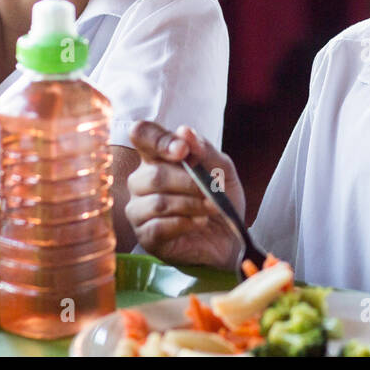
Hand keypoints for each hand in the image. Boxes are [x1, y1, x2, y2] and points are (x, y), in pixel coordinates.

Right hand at [126, 122, 244, 269]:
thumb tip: (184, 131)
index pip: (141, 135)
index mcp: (157, 157)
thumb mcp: (222, 169)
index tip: (182, 151)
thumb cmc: (220, 198)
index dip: (158, 140)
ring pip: (158, 202)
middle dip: (189, 183)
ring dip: (191, 204)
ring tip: (211, 208)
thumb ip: (204, 149)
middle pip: (154, 175)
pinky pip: (158, 227)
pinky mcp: (145, 236)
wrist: (230, 237)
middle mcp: (141, 181)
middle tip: (212, 192)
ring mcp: (140, 209)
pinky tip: (199, 222)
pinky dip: (185, 223)